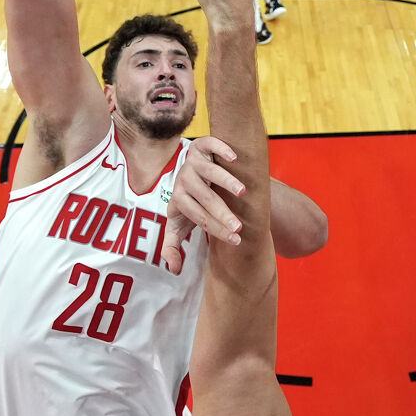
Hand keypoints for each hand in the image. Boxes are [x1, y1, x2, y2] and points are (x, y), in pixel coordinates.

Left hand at [160, 135, 244, 273]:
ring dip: (225, 181)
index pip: (198, 218)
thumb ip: (173, 246)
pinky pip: (210, 145)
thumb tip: (174, 270)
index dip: (216, 229)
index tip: (236, 239)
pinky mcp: (201, 146)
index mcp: (177, 201)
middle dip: (222, 214)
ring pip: (209, 171)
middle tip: (240, 227)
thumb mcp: (177, 224)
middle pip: (205, 198)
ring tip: (243, 192)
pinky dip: (222, 150)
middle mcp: (183, 180)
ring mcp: (192, 162)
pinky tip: (234, 159)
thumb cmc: (188, 203)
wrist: (187, 172)